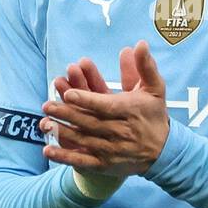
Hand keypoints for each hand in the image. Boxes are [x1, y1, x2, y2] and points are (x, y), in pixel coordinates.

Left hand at [39, 40, 169, 178]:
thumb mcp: (155, 88)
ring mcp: (112, 150)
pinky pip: (83, 162)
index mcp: (130, 112)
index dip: (87, 100)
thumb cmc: (154, 115)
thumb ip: (145, 66)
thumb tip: (139, 43)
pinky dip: (65, 158)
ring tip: (44, 123)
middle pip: (90, 122)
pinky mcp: (105, 164)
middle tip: (46, 105)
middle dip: (67, 114)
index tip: (69, 93)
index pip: (105, 105)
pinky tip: (48, 151)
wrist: (164, 151)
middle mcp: (120, 132)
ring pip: (83, 141)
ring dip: (62, 133)